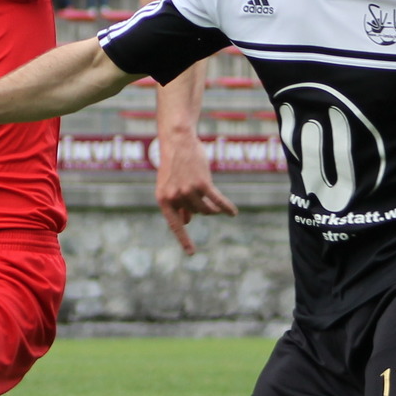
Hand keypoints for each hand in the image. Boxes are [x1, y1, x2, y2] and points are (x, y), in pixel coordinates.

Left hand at [155, 132, 237, 254]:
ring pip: (206, 209)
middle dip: (200, 207)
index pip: (175, 225)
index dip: (184, 239)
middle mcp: (174, 197)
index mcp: (163, 199)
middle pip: (195, 213)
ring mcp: (188, 190)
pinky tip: (233, 213)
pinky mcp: (202, 183)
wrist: (178, 141)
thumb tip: (186, 222)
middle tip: (199, 192)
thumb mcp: (170, 185)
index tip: (192, 253)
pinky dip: (226, 207)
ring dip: (212, 207)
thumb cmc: (174, 164)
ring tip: (214, 200)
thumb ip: (177, 204)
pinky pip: (217, 201)